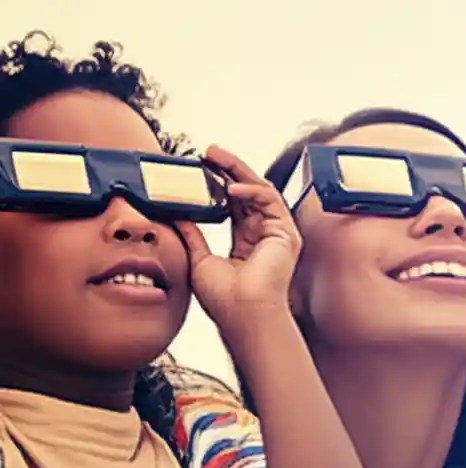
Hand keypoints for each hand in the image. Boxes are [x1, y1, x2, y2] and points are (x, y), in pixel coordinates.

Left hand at [177, 145, 302, 329]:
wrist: (243, 314)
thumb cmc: (226, 299)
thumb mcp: (199, 260)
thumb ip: (193, 237)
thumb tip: (178, 216)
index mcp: (247, 242)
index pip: (235, 204)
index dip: (219, 184)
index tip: (201, 169)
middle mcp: (265, 234)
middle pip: (248, 192)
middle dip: (229, 169)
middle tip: (209, 152)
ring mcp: (277, 233)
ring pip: (261, 190)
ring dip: (239, 171)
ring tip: (217, 157)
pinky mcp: (286, 233)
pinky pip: (270, 201)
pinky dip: (252, 190)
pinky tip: (232, 187)